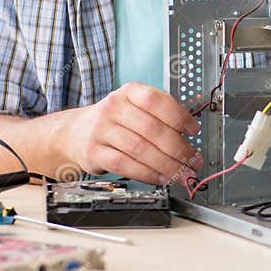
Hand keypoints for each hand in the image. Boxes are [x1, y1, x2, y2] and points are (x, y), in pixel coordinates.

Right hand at [64, 82, 202, 187]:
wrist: (76, 132)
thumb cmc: (115, 121)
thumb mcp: (134, 107)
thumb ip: (159, 116)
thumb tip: (190, 136)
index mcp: (129, 92)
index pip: (156, 100)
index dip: (178, 116)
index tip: (193, 131)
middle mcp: (114, 107)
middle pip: (151, 129)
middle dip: (178, 148)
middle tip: (193, 161)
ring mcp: (102, 129)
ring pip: (140, 149)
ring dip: (166, 165)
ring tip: (181, 174)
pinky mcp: (94, 152)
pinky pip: (124, 165)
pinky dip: (146, 174)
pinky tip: (159, 178)